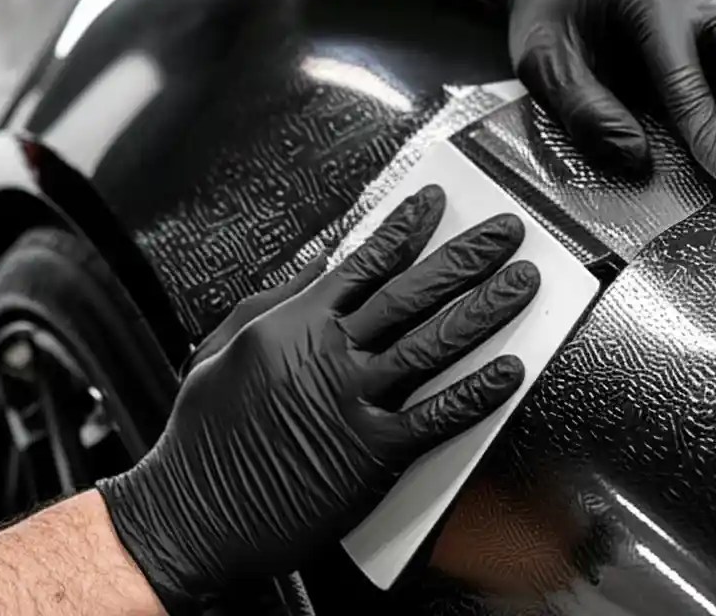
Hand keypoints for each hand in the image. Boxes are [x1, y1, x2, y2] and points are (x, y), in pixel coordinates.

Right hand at [98, 185, 539, 613]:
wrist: (194, 513)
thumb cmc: (204, 436)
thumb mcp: (224, 347)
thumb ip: (279, 300)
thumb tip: (322, 263)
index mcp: (295, 323)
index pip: (365, 262)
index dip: (406, 228)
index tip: (436, 203)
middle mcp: (330, 353)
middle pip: (413, 292)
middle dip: (466, 255)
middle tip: (506, 232)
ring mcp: (355, 401)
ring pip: (435, 341)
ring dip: (486, 308)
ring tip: (522, 282)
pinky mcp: (373, 451)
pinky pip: (438, 413)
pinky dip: (478, 391)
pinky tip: (509, 370)